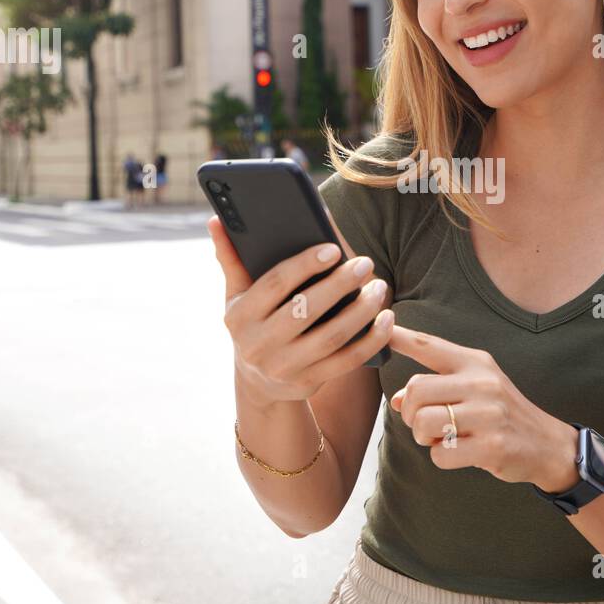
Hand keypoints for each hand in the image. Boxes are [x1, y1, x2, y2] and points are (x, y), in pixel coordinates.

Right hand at [208, 209, 393, 409]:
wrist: (258, 382)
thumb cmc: (253, 323)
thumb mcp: (237, 296)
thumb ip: (231, 259)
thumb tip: (217, 220)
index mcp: (240, 316)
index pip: (274, 284)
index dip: (304, 265)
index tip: (333, 248)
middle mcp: (258, 344)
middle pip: (306, 310)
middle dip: (339, 285)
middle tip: (365, 263)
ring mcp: (284, 367)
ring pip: (331, 337)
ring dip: (361, 311)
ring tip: (380, 288)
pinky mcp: (309, 383)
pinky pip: (347, 360)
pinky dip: (371, 340)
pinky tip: (386, 319)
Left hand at [386, 324, 578, 489]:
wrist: (548, 444)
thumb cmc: (502, 414)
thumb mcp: (475, 389)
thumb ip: (437, 389)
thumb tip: (395, 400)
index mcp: (476, 362)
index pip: (430, 345)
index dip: (400, 336)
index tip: (381, 323)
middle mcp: (482, 382)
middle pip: (415, 390)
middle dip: (409, 411)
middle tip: (423, 422)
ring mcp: (488, 414)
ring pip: (423, 422)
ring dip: (423, 437)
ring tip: (442, 438)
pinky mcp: (492, 446)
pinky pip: (440, 454)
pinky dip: (441, 458)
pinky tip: (461, 452)